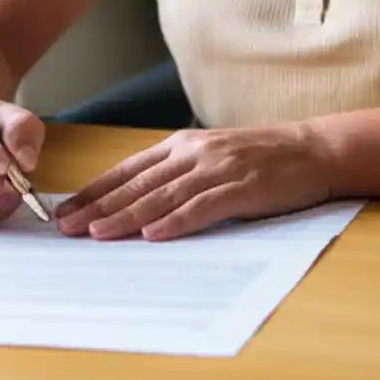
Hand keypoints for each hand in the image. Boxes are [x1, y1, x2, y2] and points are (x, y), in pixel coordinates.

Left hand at [55, 125, 334, 240]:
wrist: (314, 150)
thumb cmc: (262, 158)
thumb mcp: (213, 156)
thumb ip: (178, 174)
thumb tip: (139, 202)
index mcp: (182, 145)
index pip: (128, 170)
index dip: (95, 191)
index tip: (66, 209)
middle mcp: (194, 153)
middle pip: (137, 184)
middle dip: (98, 207)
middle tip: (66, 227)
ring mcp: (217, 169)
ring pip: (162, 196)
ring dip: (127, 217)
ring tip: (97, 234)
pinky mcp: (241, 188)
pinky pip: (202, 207)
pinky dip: (176, 222)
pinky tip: (153, 234)